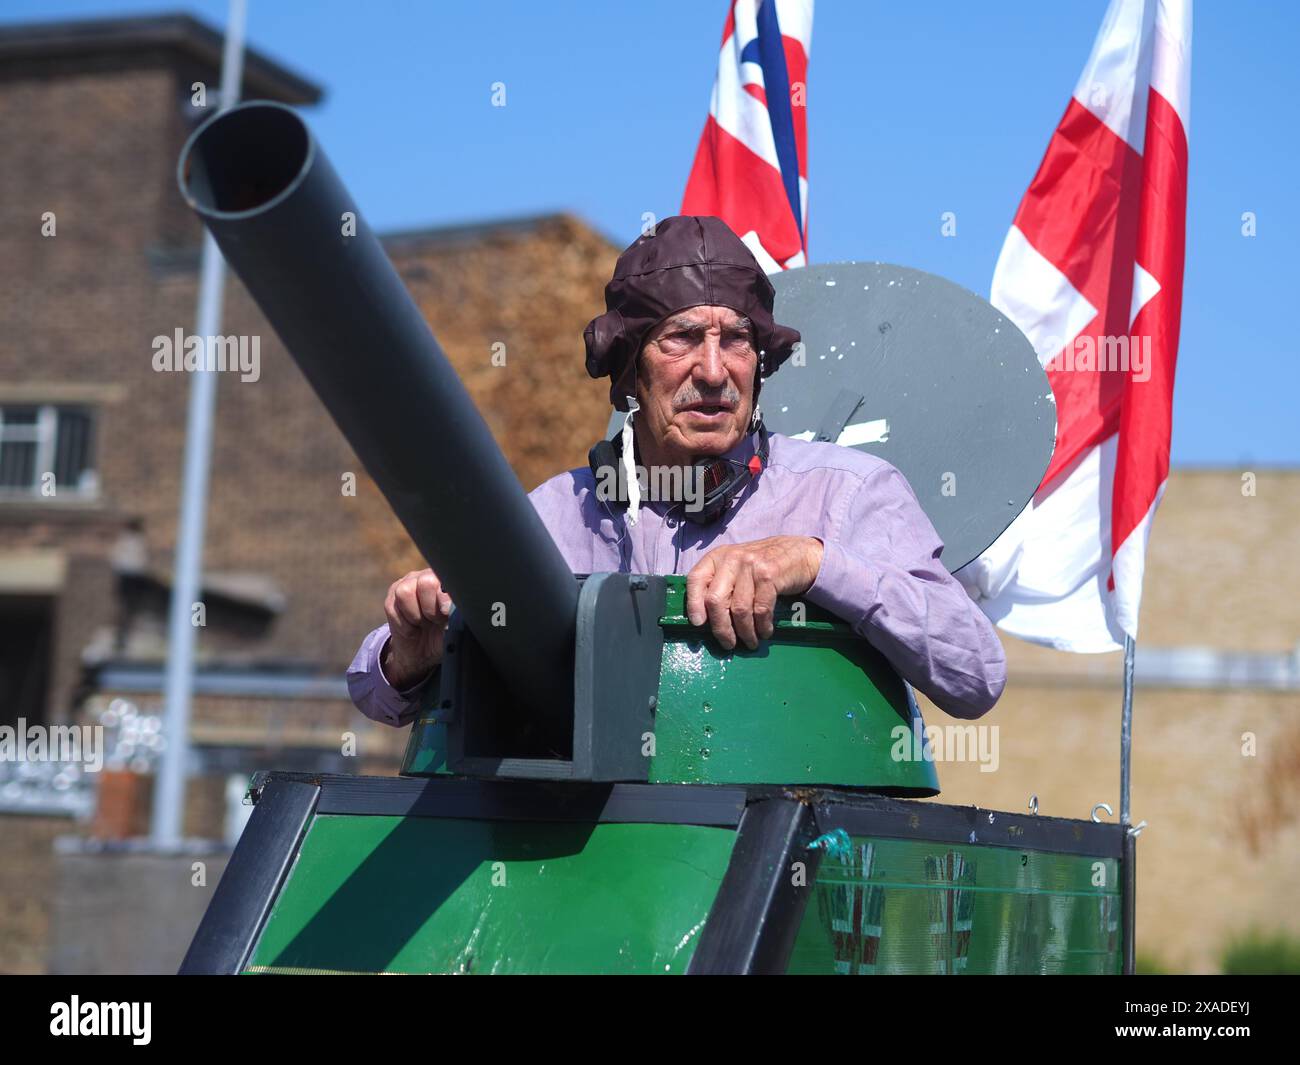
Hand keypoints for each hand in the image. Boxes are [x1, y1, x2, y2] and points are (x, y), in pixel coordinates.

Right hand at [381, 568, 452, 688]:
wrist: (422, 653)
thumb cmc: (443, 634)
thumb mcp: (455, 626)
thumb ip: (457, 613)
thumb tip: (453, 607)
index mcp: (445, 581)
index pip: (445, 578)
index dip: (444, 597)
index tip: (446, 613)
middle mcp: (425, 577)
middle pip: (425, 582)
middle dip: (430, 608)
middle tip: (434, 620)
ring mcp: (405, 586)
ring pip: (405, 592)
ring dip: (416, 615)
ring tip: (423, 623)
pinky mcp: (391, 600)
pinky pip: (393, 609)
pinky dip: (404, 625)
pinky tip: (412, 628)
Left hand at [685, 536, 823, 650]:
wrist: (799, 553)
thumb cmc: (762, 566)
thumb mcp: (736, 567)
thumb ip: (720, 585)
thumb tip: (705, 621)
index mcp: (717, 557)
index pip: (695, 579)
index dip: (693, 604)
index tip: (699, 624)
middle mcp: (731, 558)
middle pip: (715, 600)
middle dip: (721, 628)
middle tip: (728, 644)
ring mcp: (750, 565)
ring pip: (739, 609)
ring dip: (744, 632)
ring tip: (750, 642)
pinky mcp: (769, 575)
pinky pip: (760, 609)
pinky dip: (762, 626)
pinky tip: (764, 632)